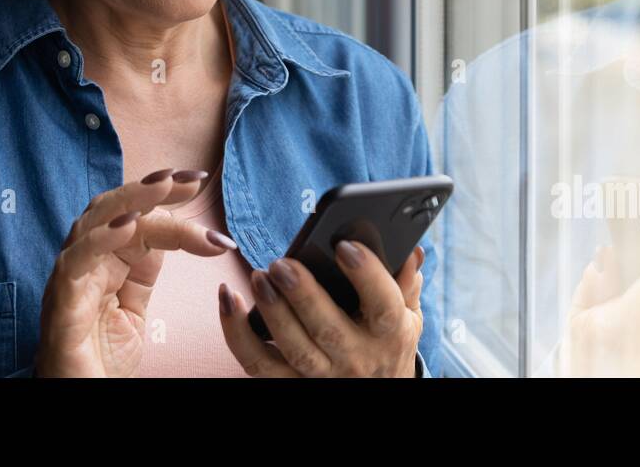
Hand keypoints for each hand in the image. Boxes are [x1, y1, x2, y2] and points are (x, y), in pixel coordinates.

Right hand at [34, 167, 238, 376]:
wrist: (80, 396)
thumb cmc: (101, 356)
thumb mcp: (134, 306)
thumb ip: (145, 267)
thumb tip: (176, 228)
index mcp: (103, 259)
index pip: (135, 216)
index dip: (165, 199)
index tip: (198, 182)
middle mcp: (84, 261)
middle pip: (113, 209)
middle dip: (150, 188)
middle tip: (188, 179)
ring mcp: (69, 279)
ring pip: (93, 224)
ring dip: (130, 201)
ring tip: (165, 187)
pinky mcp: (60, 303)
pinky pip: (75, 262)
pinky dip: (100, 240)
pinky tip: (129, 225)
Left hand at [217, 242, 424, 376]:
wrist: (380, 395)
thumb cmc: (388, 344)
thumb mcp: (408, 317)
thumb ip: (407, 283)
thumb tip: (411, 250)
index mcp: (389, 334)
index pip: (383, 305)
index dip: (366, 275)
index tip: (345, 245)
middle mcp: (356, 358)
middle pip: (328, 330)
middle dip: (303, 295)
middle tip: (283, 263)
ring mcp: (321, 375)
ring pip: (292, 350)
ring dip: (271, 313)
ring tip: (258, 277)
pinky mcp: (290, 382)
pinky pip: (257, 363)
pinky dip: (237, 333)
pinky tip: (229, 299)